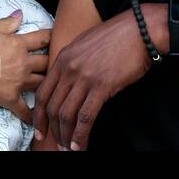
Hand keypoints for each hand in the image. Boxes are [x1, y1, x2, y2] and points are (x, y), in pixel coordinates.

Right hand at [0, 12, 50, 124]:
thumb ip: (7, 23)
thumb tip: (21, 14)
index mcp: (19, 45)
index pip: (42, 39)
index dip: (52, 36)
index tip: (59, 36)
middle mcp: (23, 64)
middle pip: (47, 62)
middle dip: (54, 60)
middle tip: (60, 61)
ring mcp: (18, 82)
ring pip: (42, 83)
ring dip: (48, 83)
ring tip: (54, 84)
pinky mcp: (10, 98)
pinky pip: (25, 110)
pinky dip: (33, 115)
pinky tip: (39, 118)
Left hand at [33, 8, 152, 149]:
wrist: (139, 30)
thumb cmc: (115, 37)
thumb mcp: (84, 44)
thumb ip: (71, 63)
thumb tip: (67, 84)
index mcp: (62, 58)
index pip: (42, 93)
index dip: (38, 116)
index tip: (40, 131)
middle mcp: (69, 68)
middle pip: (52, 106)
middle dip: (52, 130)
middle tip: (57, 144)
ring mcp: (84, 77)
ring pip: (67, 114)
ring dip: (66, 136)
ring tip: (69, 149)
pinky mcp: (102, 86)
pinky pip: (86, 116)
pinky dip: (81, 134)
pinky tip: (81, 144)